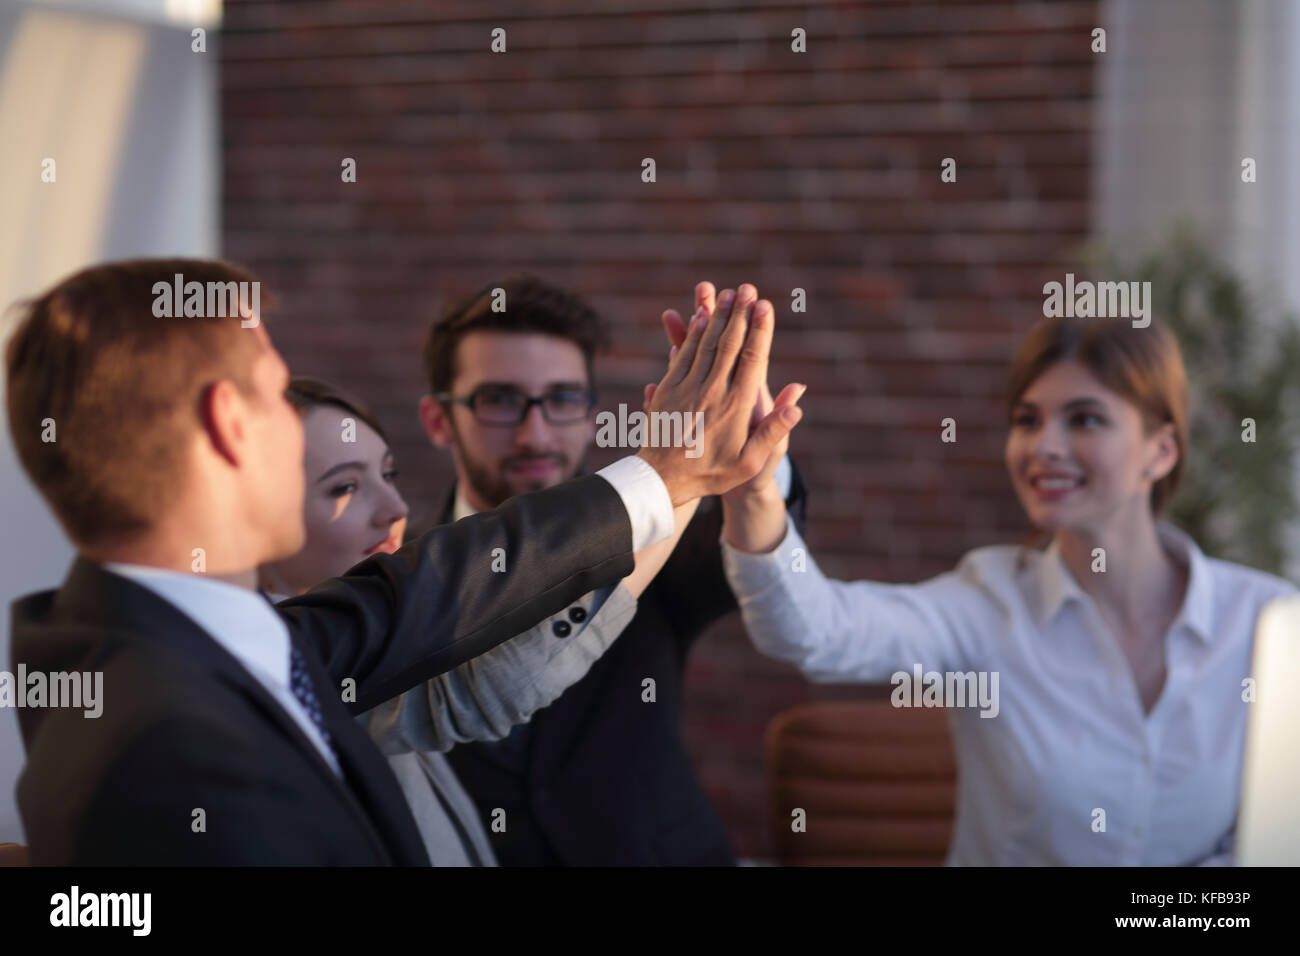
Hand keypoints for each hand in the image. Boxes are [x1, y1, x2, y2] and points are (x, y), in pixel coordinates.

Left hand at [635, 283, 802, 505]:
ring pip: (706, 344)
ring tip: (727, 295)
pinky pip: (684, 355)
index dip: (760, 330)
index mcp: (735, 406)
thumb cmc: (710, 473)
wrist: (661, 480)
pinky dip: (694, 334)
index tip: (766, 306)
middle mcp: (712, 391)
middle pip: (729, 343)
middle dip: (740, 313)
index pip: (752, 359)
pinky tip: (700, 319)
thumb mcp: (749, 463)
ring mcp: (687, 387)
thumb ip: (773, 432)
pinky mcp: (668, 389)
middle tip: (748, 289)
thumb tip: (797, 405)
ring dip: (718, 317)